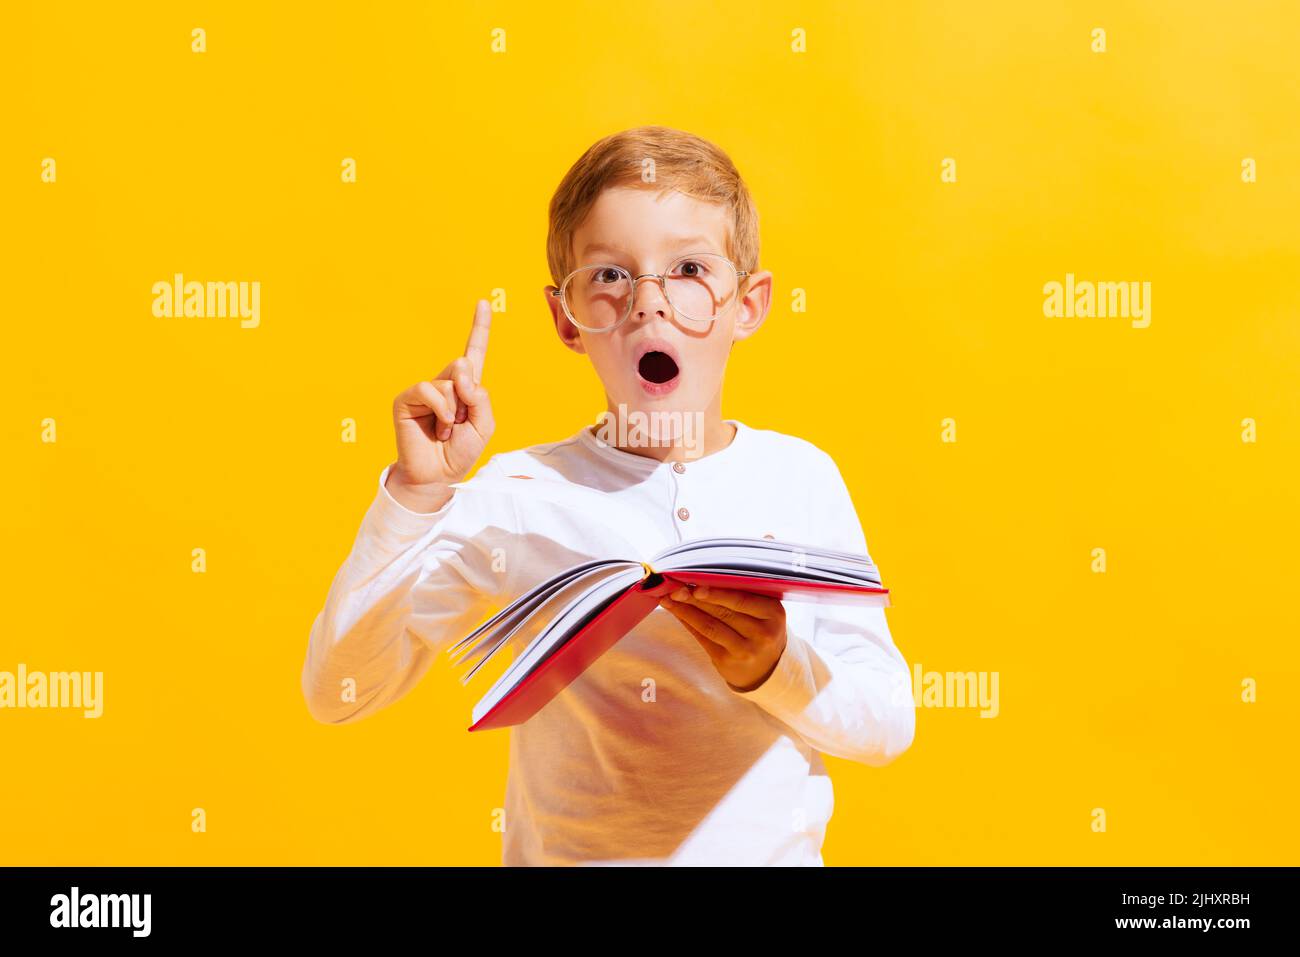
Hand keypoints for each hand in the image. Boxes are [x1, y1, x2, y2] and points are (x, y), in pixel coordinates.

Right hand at [389, 299, 495, 491]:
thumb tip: (460, 373)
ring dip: (454, 410)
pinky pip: (428, 390)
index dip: (479, 327)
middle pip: (463, 364)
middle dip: (468, 393)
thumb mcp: (484, 425)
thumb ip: (481, 397)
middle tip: (461, 419)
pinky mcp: (406, 399)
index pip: (473, 352)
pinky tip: (438, 426)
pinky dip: (440, 409)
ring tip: (446, 429)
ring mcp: (424, 390)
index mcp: (465, 387)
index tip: (485, 302)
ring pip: (449, 381)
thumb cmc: (460, 451)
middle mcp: (444, 383)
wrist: (438, 475)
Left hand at [658, 585, 787, 690]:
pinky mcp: (727, 661)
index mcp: (774, 613)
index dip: (717, 591)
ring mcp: (745, 650)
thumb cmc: (762, 628)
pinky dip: (687, 623)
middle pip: (723, 611)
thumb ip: (746, 590)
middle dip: (695, 598)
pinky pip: (703, 638)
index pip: (741, 599)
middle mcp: (762, 633)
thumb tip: (725, 563)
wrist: (767, 668)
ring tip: (668, 598)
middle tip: (675, 587)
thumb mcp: (765, 610)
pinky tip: (676, 612)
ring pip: (709, 625)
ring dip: (686, 610)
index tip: (695, 582)